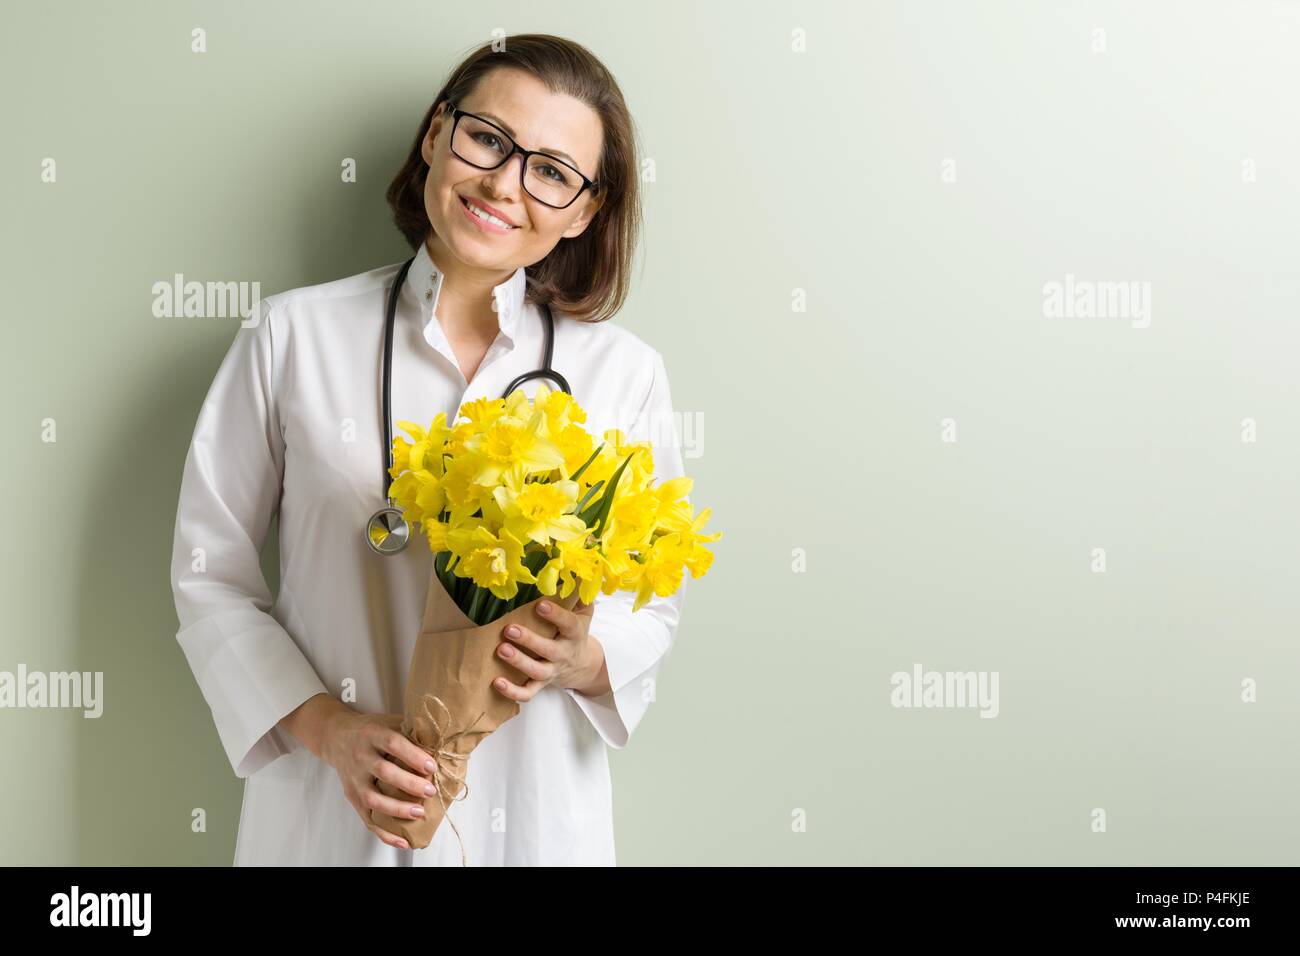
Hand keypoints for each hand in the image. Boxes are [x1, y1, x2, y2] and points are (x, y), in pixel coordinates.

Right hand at [317, 706, 439, 850]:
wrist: (336, 737)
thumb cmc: (370, 730)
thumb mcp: (388, 722)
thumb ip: (411, 731)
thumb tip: (443, 743)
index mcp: (373, 735)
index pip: (393, 744)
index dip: (413, 756)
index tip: (432, 767)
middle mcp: (361, 757)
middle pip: (384, 773)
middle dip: (409, 784)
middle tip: (430, 791)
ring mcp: (355, 779)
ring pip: (373, 798)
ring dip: (397, 809)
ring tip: (419, 812)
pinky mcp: (352, 796)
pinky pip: (367, 818)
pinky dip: (384, 833)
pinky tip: (403, 841)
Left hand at [493, 597, 607, 700]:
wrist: (583, 665)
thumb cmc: (575, 632)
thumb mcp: (584, 612)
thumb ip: (578, 594)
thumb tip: (573, 571)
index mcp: (574, 633)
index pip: (568, 624)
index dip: (556, 615)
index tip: (540, 605)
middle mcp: (563, 654)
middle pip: (549, 650)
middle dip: (529, 640)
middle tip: (509, 629)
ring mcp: (552, 671)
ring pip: (536, 672)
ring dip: (518, 662)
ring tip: (501, 649)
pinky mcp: (541, 684)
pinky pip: (528, 693)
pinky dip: (512, 691)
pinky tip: (496, 682)